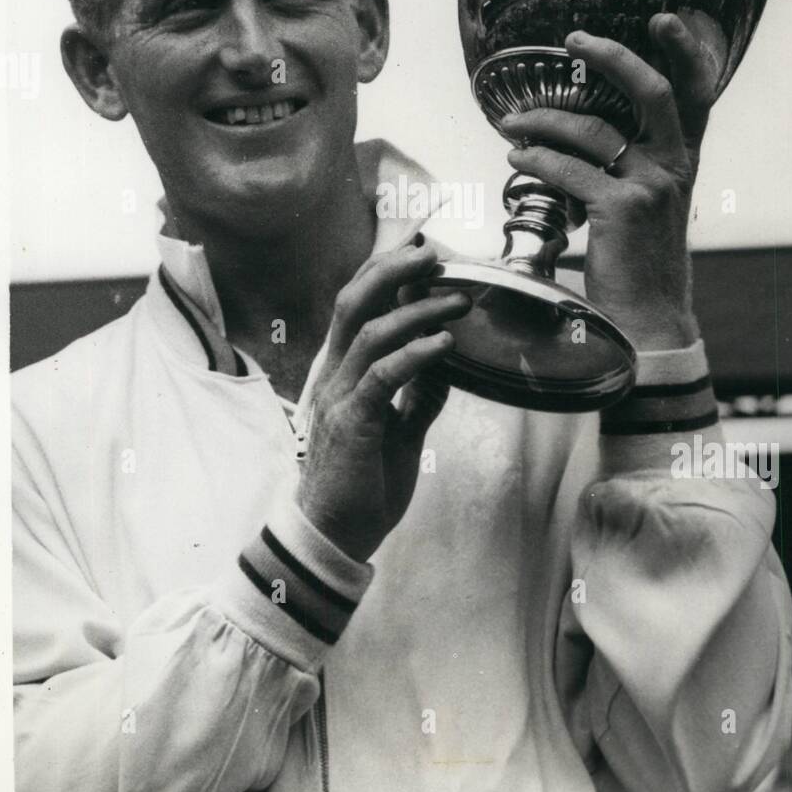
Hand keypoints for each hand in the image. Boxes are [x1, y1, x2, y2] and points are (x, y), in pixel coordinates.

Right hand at [295, 241, 470, 561]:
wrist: (334, 539)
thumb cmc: (362, 488)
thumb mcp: (400, 433)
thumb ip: (417, 398)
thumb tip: (444, 368)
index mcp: (342, 373)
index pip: (356, 305)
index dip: (383, 272)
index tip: (421, 252)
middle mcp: (334, 375)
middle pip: (354, 302)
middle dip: (392, 270)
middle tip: (433, 255)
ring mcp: (338, 396)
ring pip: (370, 332)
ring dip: (417, 310)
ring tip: (458, 302)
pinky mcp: (351, 422)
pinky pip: (382, 376)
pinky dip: (415, 354)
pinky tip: (446, 346)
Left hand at [501, 13, 717, 351]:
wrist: (648, 321)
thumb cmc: (639, 266)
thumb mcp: (646, 208)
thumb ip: (629, 169)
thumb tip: (582, 139)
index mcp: (683, 161)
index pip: (698, 95)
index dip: (686, 52)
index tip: (663, 19)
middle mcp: (675, 166)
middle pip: (653, 91)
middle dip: (612, 56)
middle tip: (573, 40)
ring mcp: (651, 185)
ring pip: (592, 129)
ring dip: (542, 121)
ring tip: (511, 125)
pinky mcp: (620, 208)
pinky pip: (568, 168)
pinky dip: (535, 159)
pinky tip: (517, 160)